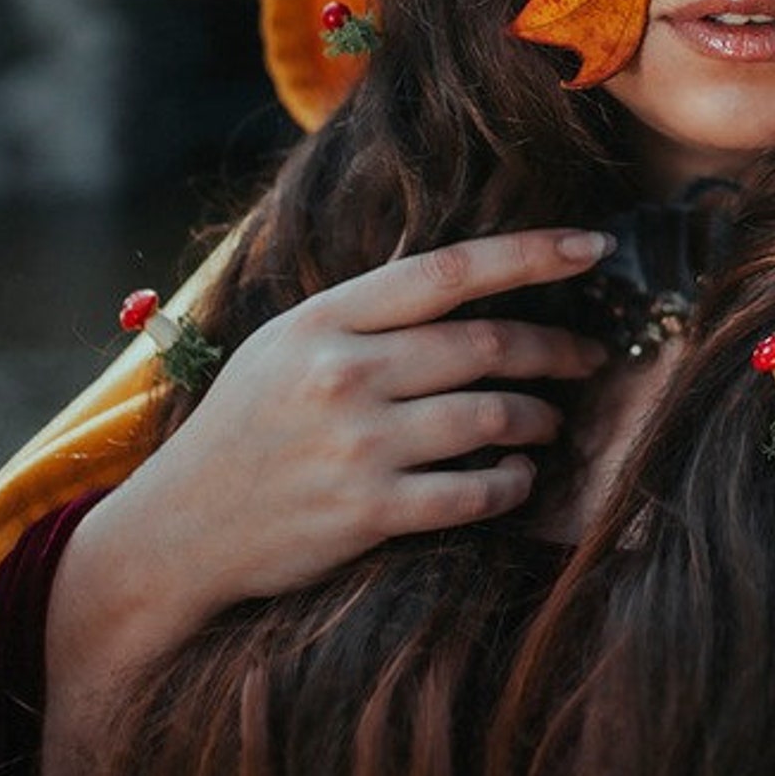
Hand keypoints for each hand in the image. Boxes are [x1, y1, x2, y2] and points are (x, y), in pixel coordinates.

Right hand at [43, 229, 609, 775]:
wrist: (180, 527)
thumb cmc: (246, 425)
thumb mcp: (287, 343)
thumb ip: (367, 312)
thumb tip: (463, 277)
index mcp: (327, 319)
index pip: (451, 271)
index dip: (533, 255)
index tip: (595, 248)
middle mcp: (346, 374)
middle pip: (487, 345)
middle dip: (557, 349)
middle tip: (591, 356)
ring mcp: (358, 444)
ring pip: (492, 417)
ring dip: (539, 419)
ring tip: (550, 422)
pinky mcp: (369, 512)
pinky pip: (475, 492)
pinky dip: (511, 482)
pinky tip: (518, 475)